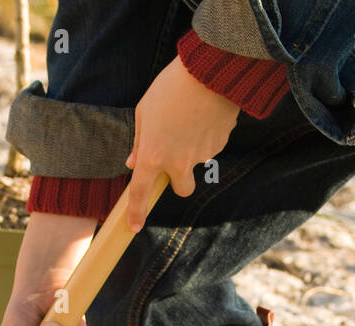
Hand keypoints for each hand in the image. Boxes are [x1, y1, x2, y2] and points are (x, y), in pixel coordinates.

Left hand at [126, 55, 239, 232]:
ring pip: (197, 162)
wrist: (211, 72)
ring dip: (192, 148)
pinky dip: (206, 135)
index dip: (136, 212)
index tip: (134, 225)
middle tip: (176, 157)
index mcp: (154, 154)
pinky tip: (203, 114)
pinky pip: (210, 146)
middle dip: (179, 180)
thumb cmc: (170, 87)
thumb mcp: (144, 111)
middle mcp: (179, 162)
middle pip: (182, 189)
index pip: (141, 192)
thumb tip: (133, 162)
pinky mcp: (220, 145)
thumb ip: (139, 142)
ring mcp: (202, 156)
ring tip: (190, 116)